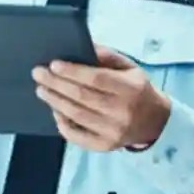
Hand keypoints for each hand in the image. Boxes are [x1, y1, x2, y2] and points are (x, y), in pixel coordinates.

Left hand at [32, 45, 170, 151]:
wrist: (155, 122)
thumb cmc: (136, 89)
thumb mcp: (129, 68)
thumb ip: (107, 56)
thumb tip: (81, 47)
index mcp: (130, 89)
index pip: (96, 79)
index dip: (72, 72)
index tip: (53, 64)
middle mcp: (122, 112)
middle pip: (82, 97)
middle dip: (56, 84)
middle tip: (38, 74)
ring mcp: (113, 132)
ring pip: (77, 115)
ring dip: (55, 101)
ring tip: (41, 90)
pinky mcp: (105, 146)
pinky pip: (77, 136)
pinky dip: (62, 123)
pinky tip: (54, 110)